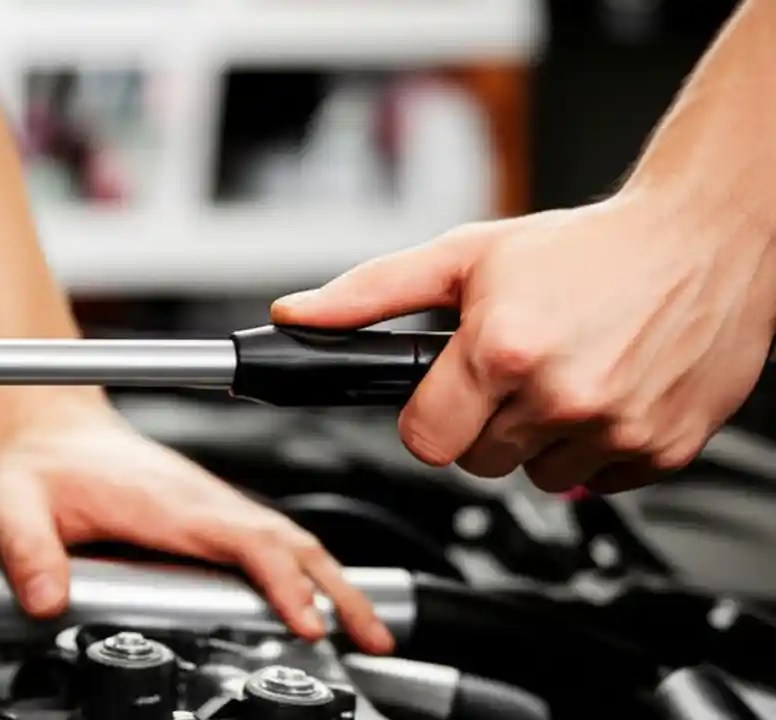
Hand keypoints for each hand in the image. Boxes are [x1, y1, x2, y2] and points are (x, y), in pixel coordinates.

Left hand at [0, 402, 394, 653]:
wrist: (44, 427)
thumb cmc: (36, 463)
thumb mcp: (10, 505)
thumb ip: (26, 552)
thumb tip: (47, 601)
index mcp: (165, 499)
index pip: (246, 538)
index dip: (282, 579)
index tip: (310, 621)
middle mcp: (199, 500)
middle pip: (289, 539)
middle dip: (338, 586)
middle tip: (372, 638)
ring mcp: (207, 508)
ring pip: (287, 541)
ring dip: (331, 581)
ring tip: (366, 630)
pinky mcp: (204, 519)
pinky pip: (267, 543)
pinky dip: (304, 572)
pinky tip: (316, 603)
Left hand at [272, 190, 775, 494]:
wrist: (701, 240)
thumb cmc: (584, 248)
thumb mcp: (464, 256)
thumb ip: (370, 294)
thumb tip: (297, 315)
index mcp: (501, 350)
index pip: (424, 441)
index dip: (428, 416)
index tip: (446, 390)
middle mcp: (559, 396)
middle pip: (476, 461)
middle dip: (482, 422)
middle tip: (512, 369)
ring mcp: (615, 429)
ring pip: (536, 476)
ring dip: (538, 437)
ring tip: (563, 373)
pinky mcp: (661, 451)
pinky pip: (596, 481)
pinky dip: (593, 447)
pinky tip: (606, 390)